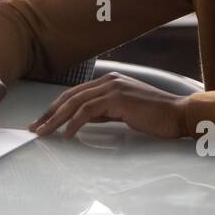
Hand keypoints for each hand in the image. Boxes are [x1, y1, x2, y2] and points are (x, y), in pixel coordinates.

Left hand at [30, 72, 187, 139]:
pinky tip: (66, 134)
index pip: (76, 94)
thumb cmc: (155, 117)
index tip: (43, 121)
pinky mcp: (118, 99)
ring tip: (44, 132)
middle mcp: (109, 80)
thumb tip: (83, 119)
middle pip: (71, 96)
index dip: (57, 107)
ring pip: (75, 102)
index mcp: (110, 81)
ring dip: (57, 119)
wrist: (178, 115)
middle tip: (36, 127)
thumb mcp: (124, 112)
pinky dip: (74, 123)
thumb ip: (104, 112)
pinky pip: (88, 111)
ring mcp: (113, 88)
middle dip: (50, 112)